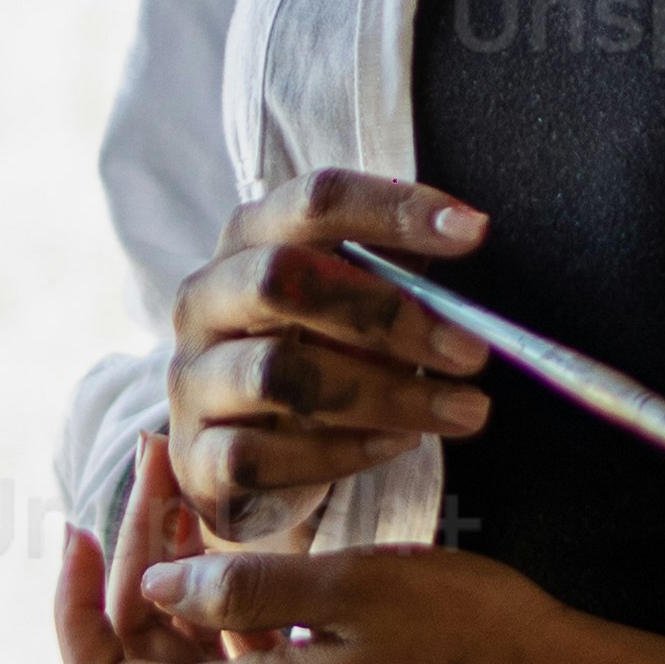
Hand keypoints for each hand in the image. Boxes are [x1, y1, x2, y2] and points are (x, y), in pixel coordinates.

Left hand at [57, 466, 664, 663]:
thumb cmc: (474, 636)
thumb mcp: (356, 587)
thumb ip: (242, 588)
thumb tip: (152, 585)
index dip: (73, 612)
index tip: (76, 529)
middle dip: (140, 566)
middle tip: (161, 466)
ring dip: (188, 585)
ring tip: (201, 495)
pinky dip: (237, 616)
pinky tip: (265, 554)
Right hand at [163, 165, 493, 549]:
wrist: (244, 461)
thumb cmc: (317, 358)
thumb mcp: (355, 302)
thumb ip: (397, 270)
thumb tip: (465, 232)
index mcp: (250, 240)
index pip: (314, 202)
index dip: (392, 209)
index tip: (471, 231)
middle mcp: (207, 299)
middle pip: (282, 278)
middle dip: (386, 314)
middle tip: (472, 352)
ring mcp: (193, 377)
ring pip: (279, 373)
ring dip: (386, 395)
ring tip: (462, 411)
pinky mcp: (197, 456)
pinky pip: (263, 453)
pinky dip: (342, 452)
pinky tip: (396, 445)